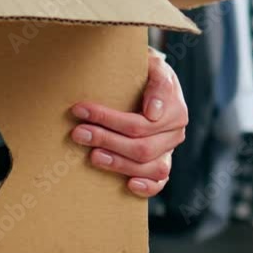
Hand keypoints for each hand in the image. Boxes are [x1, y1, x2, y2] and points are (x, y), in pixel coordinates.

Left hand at [69, 50, 187, 197]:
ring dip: (118, 163)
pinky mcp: (161, 164)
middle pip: (140, 146)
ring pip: (148, 166)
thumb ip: (156, 81)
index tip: (80, 109)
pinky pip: (160, 182)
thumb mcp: (152, 66)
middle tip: (77, 133)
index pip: (139, 122)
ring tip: (92, 156)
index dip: (107, 118)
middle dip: (105, 139)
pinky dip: (147, 187)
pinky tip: (128, 185)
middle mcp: (174, 134)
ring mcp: (168, 151)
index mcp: (174, 111)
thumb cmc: (145, 74)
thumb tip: (152, 112)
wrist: (150, 82)